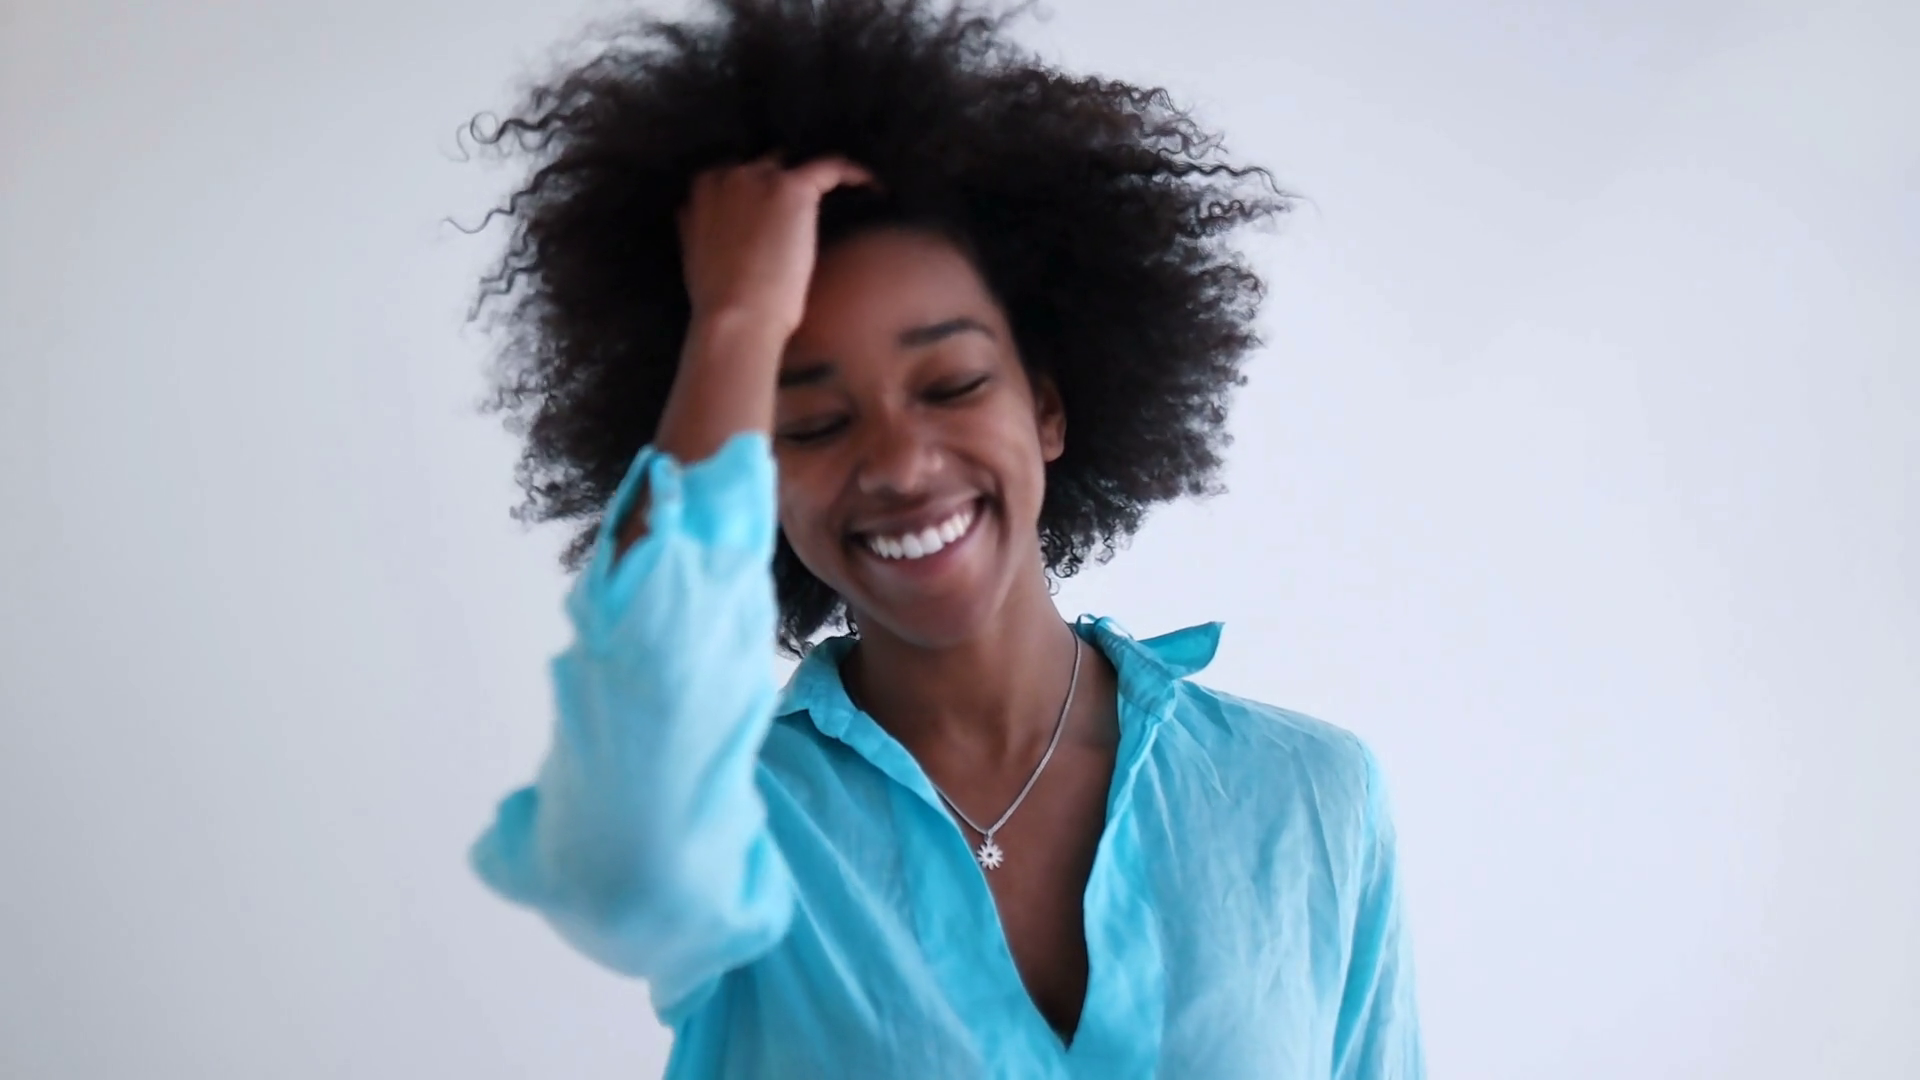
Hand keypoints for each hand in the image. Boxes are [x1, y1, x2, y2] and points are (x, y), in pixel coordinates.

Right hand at [677, 155, 876, 336]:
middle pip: (768, 168)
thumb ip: (695, 224)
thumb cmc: (718, 298)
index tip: (776, 211)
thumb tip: (692, 213)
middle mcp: (732, 173)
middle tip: (804, 216)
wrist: (736, 315)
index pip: (738, 174)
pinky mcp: (793, 189)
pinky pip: (830, 168)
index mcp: (704, 187)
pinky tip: (872, 184)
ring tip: (845, 198)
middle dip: (782, 189)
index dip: (759, 191)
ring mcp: (763, 178)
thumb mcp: (692, 252)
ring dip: (814, 184)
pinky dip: (852, 173)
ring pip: (797, 168)